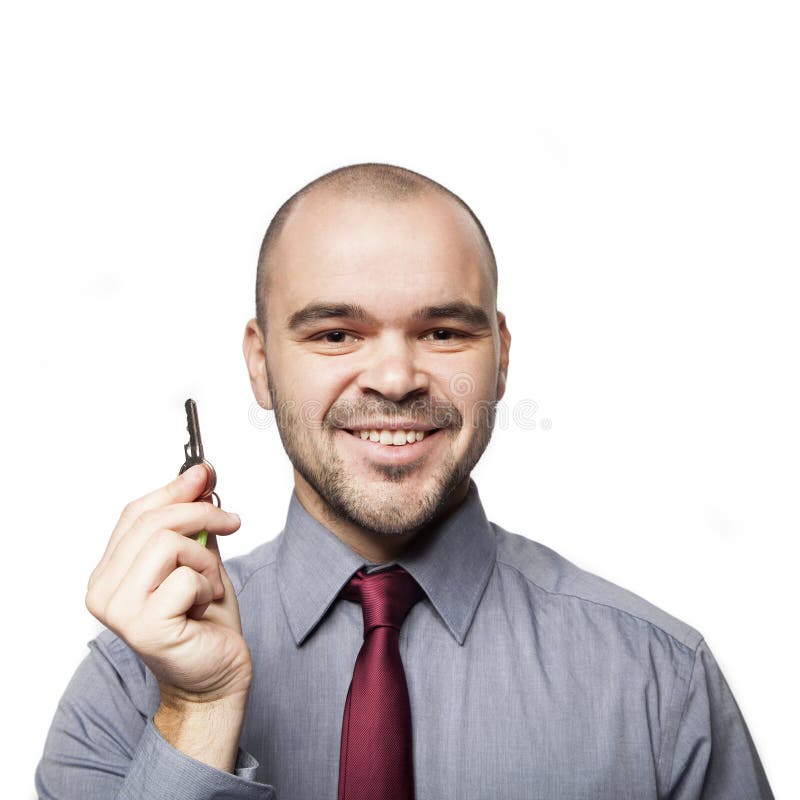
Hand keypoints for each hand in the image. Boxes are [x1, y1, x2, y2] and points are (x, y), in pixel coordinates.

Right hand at [86, 465, 252, 705]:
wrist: (216, 675)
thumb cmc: (205, 620)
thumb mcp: (199, 558)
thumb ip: (192, 522)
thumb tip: (198, 475)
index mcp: (109, 572)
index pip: (134, 513)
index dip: (172, 489)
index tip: (205, 473)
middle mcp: (103, 591)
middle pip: (152, 522)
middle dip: (201, 513)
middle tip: (231, 520)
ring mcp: (119, 610)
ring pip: (167, 543)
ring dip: (205, 558)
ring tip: (210, 582)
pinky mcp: (144, 626)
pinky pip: (185, 576)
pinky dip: (207, 584)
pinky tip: (205, 605)